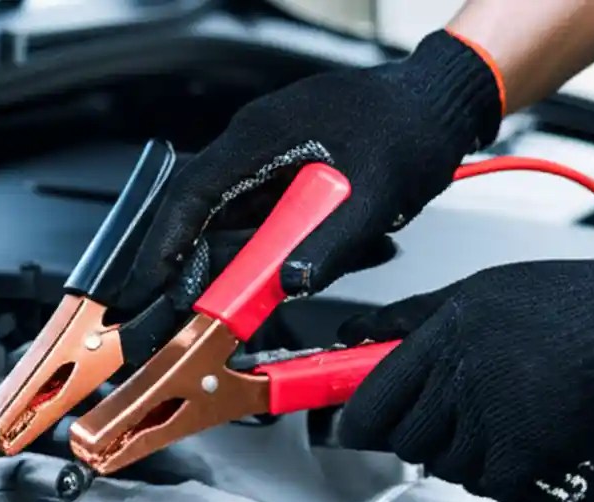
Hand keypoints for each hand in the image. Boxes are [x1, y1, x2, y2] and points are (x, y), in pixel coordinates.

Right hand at [112, 29, 503, 311]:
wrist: (439, 104)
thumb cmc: (412, 130)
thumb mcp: (377, 196)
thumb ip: (332, 244)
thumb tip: (291, 283)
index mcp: (263, 135)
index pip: (192, 191)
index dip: (166, 240)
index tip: (154, 280)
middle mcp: (257, 142)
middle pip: (205, 209)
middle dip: (199, 260)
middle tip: (198, 304)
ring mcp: (270, 155)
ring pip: (234, 216)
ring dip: (240, 257)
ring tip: (249, 294)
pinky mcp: (287, 170)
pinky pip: (262, 214)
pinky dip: (267, 246)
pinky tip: (289, 266)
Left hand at [336, 221, 593, 501]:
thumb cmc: (577, 304)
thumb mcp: (483, 291)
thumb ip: (412, 318)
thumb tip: (353, 336)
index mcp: (443, 330)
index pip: (371, 397)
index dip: (358, 423)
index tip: (356, 430)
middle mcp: (461, 373)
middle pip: (406, 439)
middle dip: (420, 439)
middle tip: (450, 424)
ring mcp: (493, 415)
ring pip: (447, 466)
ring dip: (466, 459)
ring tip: (499, 429)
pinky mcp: (529, 451)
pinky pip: (492, 485)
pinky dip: (504, 478)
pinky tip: (526, 452)